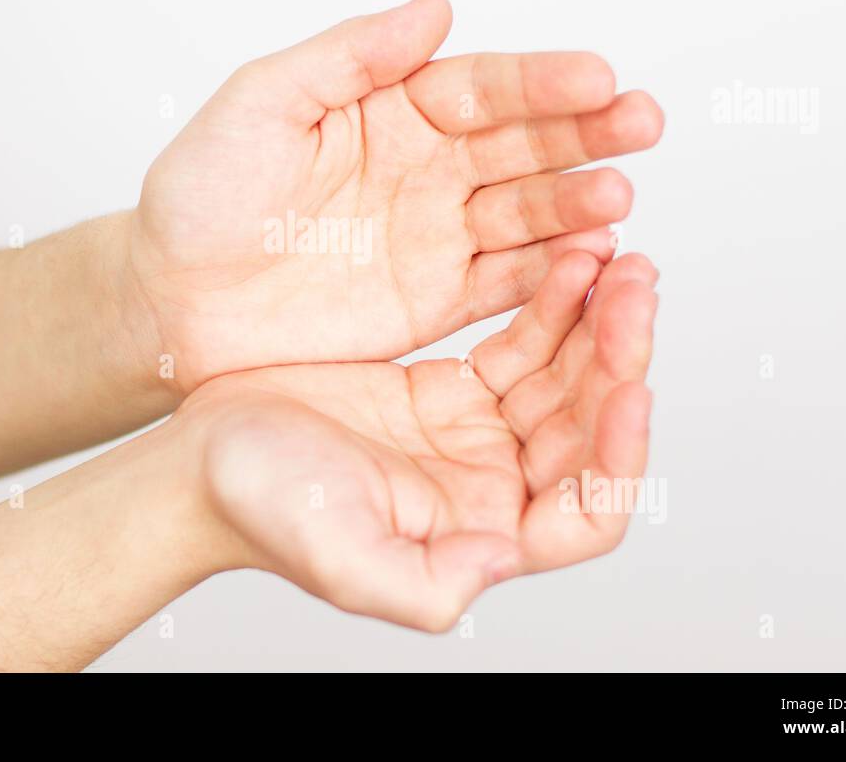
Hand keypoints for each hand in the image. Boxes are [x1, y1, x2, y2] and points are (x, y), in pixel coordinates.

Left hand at [128, 0, 662, 393]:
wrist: (172, 300)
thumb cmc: (201, 195)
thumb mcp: (260, 106)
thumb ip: (347, 57)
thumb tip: (435, 6)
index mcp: (392, 110)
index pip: (482, 87)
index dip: (541, 82)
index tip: (597, 76)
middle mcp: (427, 169)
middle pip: (522, 145)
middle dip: (584, 134)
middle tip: (641, 124)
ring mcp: (436, 236)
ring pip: (526, 215)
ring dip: (577, 205)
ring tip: (618, 198)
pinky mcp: (435, 302)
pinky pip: (504, 284)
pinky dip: (549, 275)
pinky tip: (590, 261)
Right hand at [186, 251, 658, 630]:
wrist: (208, 454)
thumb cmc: (261, 508)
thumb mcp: (340, 557)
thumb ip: (425, 585)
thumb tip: (505, 558)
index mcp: (481, 536)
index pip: (587, 510)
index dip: (619, 455)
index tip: (628, 387)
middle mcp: (493, 489)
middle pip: (589, 427)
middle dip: (620, 359)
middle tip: (636, 290)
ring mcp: (478, 437)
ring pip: (566, 378)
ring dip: (599, 324)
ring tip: (620, 261)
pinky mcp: (454, 390)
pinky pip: (524, 344)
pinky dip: (553, 304)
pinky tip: (572, 260)